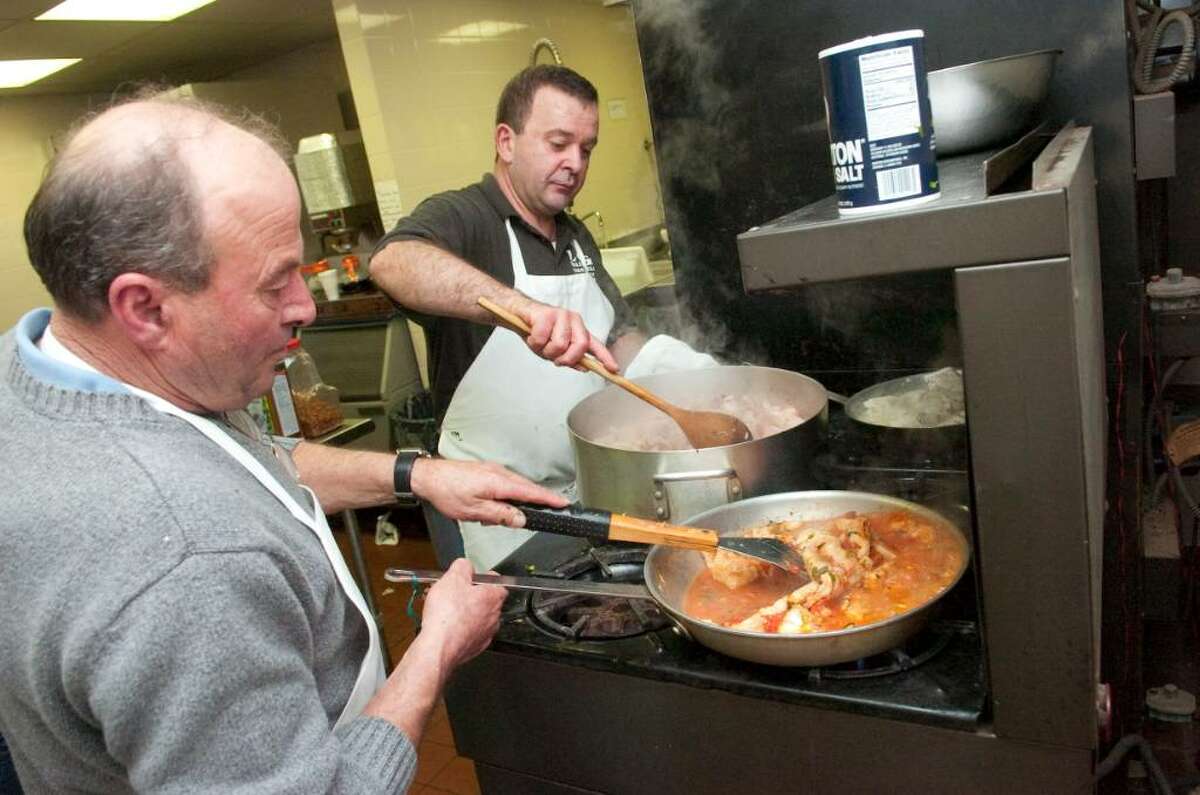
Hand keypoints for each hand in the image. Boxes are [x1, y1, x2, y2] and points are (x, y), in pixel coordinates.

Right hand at [361, 558, 504, 736]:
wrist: (438, 648)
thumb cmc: (447, 613)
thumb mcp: (452, 578)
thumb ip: (462, 567)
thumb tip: (466, 565)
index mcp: (493, 597)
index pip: (498, 583)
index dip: (483, 578)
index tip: (470, 578)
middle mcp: (494, 617)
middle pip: (486, 601)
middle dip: (470, 595)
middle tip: (452, 593)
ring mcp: (485, 635)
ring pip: (477, 618)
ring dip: (464, 613)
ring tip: (444, 609)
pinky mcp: (474, 649)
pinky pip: (469, 634)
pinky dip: (459, 629)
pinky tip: (445, 626)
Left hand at [410, 458, 567, 526]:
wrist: (428, 476)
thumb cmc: (447, 492)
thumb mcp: (474, 511)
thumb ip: (500, 515)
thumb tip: (521, 518)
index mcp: (499, 482)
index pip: (531, 492)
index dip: (549, 499)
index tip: (564, 504)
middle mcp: (499, 472)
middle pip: (526, 488)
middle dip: (534, 501)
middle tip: (538, 513)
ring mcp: (493, 470)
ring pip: (514, 487)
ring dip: (513, 502)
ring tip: (492, 516)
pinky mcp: (486, 471)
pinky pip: (503, 484)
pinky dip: (504, 496)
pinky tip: (490, 507)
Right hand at [523, 302, 618, 371]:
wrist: (518, 313)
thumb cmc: (537, 331)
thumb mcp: (554, 350)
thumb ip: (570, 358)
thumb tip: (584, 368)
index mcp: (578, 331)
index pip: (595, 345)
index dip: (605, 358)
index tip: (614, 369)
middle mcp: (574, 321)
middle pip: (581, 345)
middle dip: (567, 358)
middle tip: (554, 359)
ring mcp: (561, 315)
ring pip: (560, 344)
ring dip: (546, 350)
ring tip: (540, 344)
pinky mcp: (547, 313)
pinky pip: (542, 338)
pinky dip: (534, 343)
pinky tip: (532, 336)